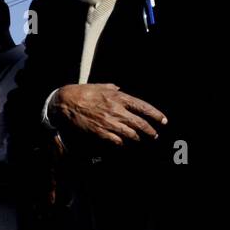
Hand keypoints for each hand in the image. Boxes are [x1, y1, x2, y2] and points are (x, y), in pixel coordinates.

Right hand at [50, 83, 166, 144]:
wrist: (65, 103)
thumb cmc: (82, 92)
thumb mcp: (100, 86)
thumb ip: (112, 88)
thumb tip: (119, 88)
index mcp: (119, 97)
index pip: (143, 107)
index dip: (156, 115)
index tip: (163, 121)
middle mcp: (117, 110)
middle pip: (140, 123)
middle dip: (150, 131)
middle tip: (154, 135)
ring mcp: (109, 122)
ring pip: (131, 134)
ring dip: (136, 138)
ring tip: (138, 139)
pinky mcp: (100, 132)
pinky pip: (117, 141)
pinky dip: (122, 143)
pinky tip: (123, 144)